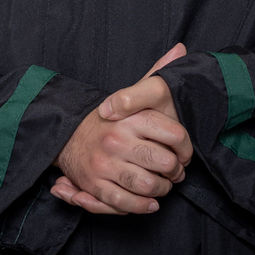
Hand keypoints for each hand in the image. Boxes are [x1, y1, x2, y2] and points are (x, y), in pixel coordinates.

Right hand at [51, 44, 191, 215]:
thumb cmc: (109, 119)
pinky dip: (143, 205)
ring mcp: (105, 163)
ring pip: (149, 185)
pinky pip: (127, 202)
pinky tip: (150, 202)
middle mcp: (117, 139)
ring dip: (162, 190)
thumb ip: (157, 73)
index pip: (176, 135)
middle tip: (175, 172)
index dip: (187, 149)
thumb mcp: (133, 93)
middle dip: (176, 172)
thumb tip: (180, 48)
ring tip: (162, 185)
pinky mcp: (95, 185)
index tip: (184, 153)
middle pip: (165, 163)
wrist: (67, 135)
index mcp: (129, 117)